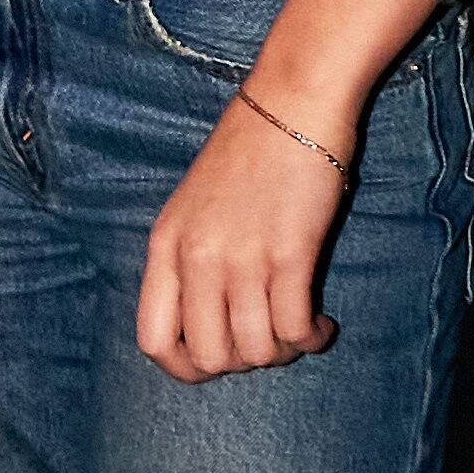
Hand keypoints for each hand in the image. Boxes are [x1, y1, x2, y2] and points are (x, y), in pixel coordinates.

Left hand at [137, 104, 346, 375]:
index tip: (219, 358)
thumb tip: (211, 332)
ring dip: (283, 351)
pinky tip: (321, 325)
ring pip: (257, 351)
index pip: (153, 341)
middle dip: (243, 363)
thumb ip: (190, 264)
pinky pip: (295, 330)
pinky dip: (312, 338)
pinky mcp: (290, 253)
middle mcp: (196, 257)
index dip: (186, 368)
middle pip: (210, 357)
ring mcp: (242, 256)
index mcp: (165, 245)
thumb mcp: (193, 209)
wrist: (291, 104)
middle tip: (266, 337)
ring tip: (296, 328)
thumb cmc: (247, 155)